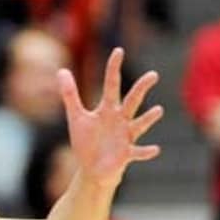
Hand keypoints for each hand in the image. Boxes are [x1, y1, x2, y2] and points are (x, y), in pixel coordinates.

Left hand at [59, 48, 163, 187]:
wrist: (92, 169)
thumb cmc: (87, 141)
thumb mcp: (76, 116)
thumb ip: (70, 94)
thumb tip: (61, 70)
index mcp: (108, 109)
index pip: (111, 85)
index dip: (113, 69)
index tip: (118, 51)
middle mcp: (120, 120)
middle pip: (132, 101)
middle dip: (141, 89)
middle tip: (153, 75)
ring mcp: (125, 136)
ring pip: (139, 124)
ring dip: (148, 119)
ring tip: (158, 110)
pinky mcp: (125, 154)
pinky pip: (138, 152)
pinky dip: (146, 151)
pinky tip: (155, 149)